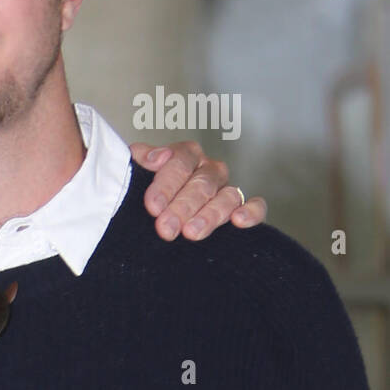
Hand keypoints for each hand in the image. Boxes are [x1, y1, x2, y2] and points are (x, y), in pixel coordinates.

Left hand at [130, 141, 266, 239]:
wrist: (149, 213)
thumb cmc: (141, 191)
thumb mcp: (134, 174)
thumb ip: (139, 161)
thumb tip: (156, 158)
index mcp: (185, 155)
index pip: (180, 161)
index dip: (167, 184)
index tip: (152, 206)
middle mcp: (208, 169)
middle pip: (201, 183)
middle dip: (182, 207)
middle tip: (166, 228)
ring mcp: (226, 188)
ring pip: (227, 196)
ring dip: (210, 215)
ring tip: (191, 233)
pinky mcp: (241, 208)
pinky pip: (255, 206)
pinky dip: (252, 211)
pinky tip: (239, 221)